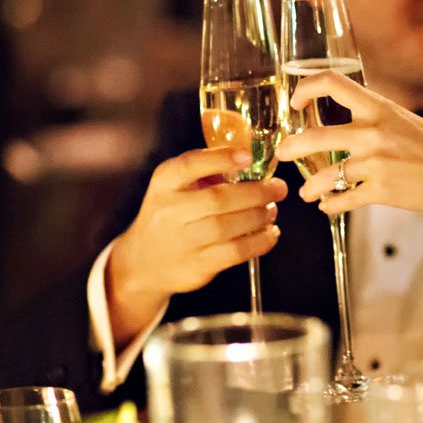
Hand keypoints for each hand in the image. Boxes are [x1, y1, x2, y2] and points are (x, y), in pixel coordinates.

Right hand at [105, 147, 285, 341]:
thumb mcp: (174, 187)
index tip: (247, 157)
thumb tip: (253, 164)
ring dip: (259, 217)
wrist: (143, 261)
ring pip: (228, 227)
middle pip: (218, 199)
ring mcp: (182, 241)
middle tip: (279, 188)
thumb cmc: (170, 216)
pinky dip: (259, 242)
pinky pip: (234, 252)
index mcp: (165, 183)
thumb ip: (205, 172)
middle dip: (256, 192)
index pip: (189, 165)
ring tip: (271, 210)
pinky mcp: (196, 266)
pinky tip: (270, 233)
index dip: (220, 158)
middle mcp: (169, 210)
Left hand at [274, 72, 422, 217]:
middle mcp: (373, 132)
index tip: (297, 102)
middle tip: (283, 153)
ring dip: (309, 187)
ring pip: (323, 177)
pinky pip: (342, 200)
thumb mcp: (404, 118)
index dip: (305, 88)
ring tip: (307, 192)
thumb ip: (375, 116)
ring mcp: (375, 163)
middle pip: (313, 137)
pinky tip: (328, 206)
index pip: (332, 83)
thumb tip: (350, 116)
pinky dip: (330, 205)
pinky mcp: (381, 192)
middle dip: (290, 148)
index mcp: (379, 107)